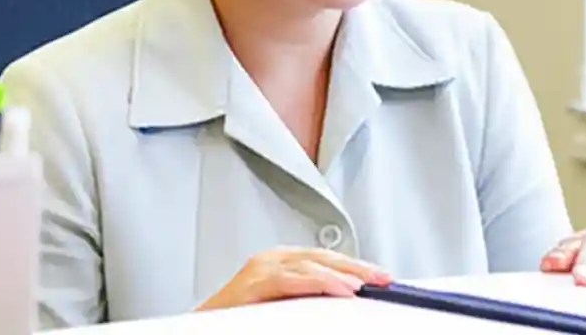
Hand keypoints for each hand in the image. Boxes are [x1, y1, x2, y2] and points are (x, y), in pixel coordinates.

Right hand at [196, 247, 391, 310]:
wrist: (202, 329)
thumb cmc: (241, 320)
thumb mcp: (284, 305)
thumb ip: (309, 299)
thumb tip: (348, 300)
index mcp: (283, 263)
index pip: (327, 259)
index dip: (357, 266)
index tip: (383, 277)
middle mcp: (272, 260)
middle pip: (323, 258)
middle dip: (356, 268)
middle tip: (383, 279)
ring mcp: (260, 269)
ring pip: (308, 266)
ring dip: (339, 276)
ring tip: (362, 286)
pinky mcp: (250, 285)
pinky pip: (287, 281)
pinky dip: (314, 284)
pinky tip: (335, 289)